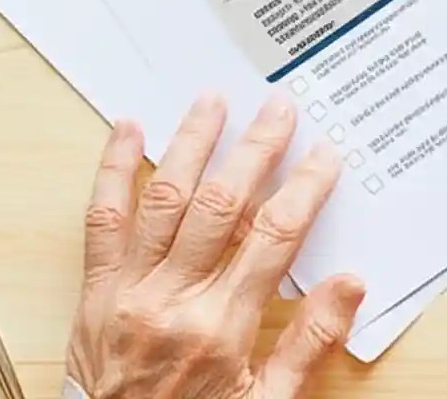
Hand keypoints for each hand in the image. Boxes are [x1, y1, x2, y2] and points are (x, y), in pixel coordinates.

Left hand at [68, 94, 364, 398]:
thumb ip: (309, 344)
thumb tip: (351, 285)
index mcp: (223, 328)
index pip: (274, 237)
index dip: (304, 189)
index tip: (324, 156)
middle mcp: (175, 300)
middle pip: (223, 205)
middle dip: (256, 150)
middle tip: (278, 108)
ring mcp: (130, 290)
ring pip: (165, 199)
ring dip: (191, 144)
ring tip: (213, 102)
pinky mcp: (95, 289)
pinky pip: (101, 220)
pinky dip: (112, 171)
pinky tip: (126, 131)